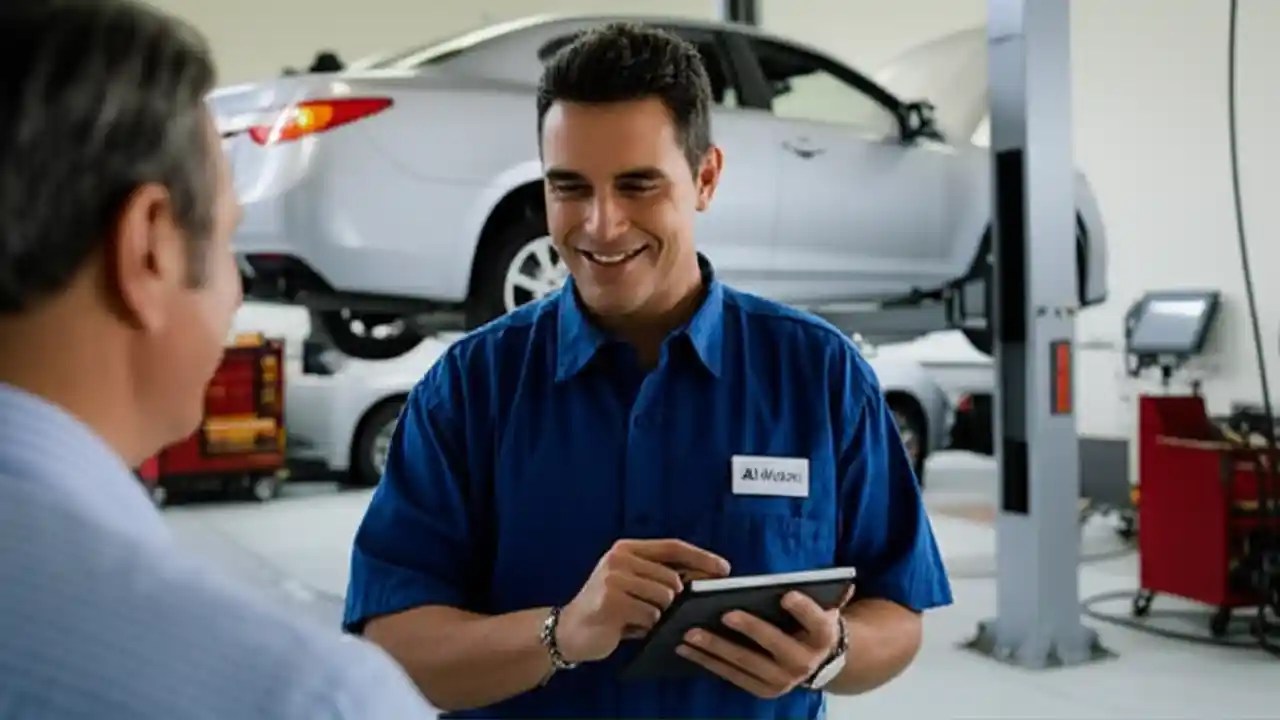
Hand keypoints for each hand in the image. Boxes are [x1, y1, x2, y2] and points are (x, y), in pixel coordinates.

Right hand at [557, 539, 730, 662]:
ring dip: (659, 615)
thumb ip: (662, 576)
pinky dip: (646, 626)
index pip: (673, 546)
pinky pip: (650, 615)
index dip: (701, 557)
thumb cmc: (608, 609)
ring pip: (665, 597)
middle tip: (659, 612)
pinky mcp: (611, 601)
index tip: (724, 569)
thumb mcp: (633, 584)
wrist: (568, 631)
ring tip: (638, 618)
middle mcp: (619, 558)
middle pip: (672, 577)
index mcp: (626, 549)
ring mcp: (613, 578)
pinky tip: (628, 626)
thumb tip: (706, 577)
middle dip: (675, 600)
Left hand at [676, 586, 853, 697]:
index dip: (803, 609)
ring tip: (690, 631)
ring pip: (746, 662)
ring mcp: (783, 680)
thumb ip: (809, 592)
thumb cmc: (809, 620)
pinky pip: (731, 675)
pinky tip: (687, 648)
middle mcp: (804, 662)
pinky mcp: (763, 690)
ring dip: (716, 647)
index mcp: (823, 636)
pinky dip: (707, 661)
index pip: (816, 621)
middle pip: (775, 644)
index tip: (786, 595)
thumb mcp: (818, 605)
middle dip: (750, 628)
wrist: (816, 660)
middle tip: (725, 613)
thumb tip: (792, 581)